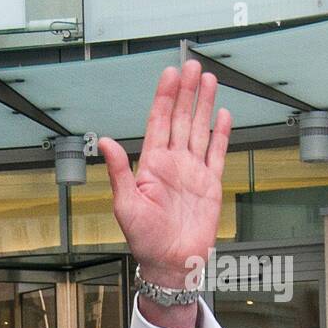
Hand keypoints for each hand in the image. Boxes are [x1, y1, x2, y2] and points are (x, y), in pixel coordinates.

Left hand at [98, 60, 230, 312]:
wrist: (170, 262)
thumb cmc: (143, 239)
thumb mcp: (125, 204)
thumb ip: (119, 171)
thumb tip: (105, 141)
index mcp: (151, 165)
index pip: (158, 123)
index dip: (164, 98)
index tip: (169, 74)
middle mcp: (172, 164)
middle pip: (181, 119)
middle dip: (185, 92)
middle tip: (191, 65)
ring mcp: (193, 172)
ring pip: (199, 129)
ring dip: (203, 105)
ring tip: (208, 79)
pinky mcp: (211, 183)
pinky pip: (217, 153)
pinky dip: (221, 134)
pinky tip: (222, 114)